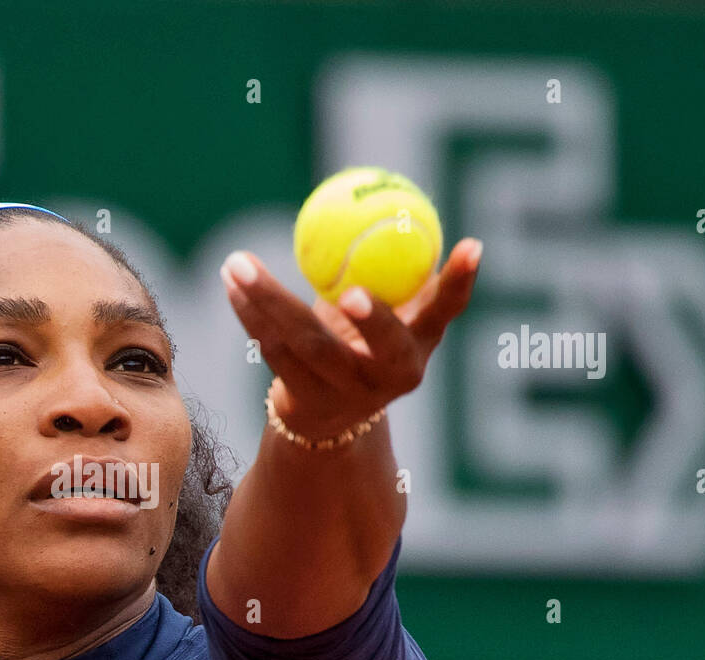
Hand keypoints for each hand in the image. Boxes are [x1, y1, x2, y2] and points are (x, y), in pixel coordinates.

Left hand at [220, 238, 482, 441]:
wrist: (328, 414)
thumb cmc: (365, 344)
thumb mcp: (391, 314)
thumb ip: (400, 271)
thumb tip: (399, 199)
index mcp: (417, 347)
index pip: (444, 311)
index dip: (459, 282)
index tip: (472, 245)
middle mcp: (387, 376)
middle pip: (381, 346)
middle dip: (372, 319)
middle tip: (351, 290)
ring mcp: (344, 392)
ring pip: (307, 343)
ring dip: (269, 299)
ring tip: (238, 261)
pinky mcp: (303, 399)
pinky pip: (272, 347)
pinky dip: (250, 311)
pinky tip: (232, 280)